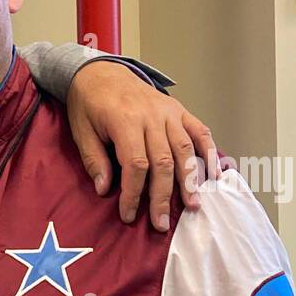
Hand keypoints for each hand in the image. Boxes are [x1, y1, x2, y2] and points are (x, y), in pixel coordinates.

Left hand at [66, 60, 220, 232]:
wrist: (100, 71)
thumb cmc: (89, 104)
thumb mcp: (81, 131)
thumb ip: (94, 160)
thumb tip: (104, 189)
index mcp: (125, 120)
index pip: (136, 165)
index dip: (133, 193)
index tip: (128, 215)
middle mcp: (152, 115)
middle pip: (164, 161)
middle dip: (162, 196)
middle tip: (161, 223)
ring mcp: (169, 111)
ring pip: (185, 149)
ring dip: (190, 180)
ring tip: (192, 205)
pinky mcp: (179, 109)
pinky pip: (200, 131)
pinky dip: (209, 152)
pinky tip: (214, 174)